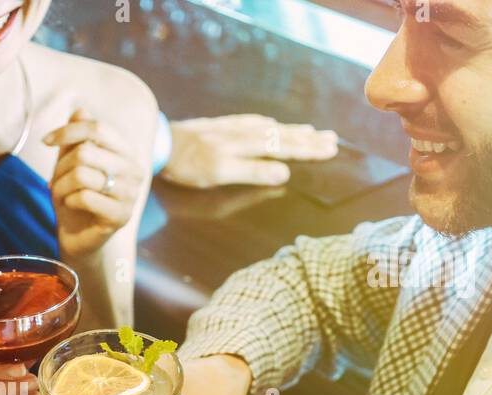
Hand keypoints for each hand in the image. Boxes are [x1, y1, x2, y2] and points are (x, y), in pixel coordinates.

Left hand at [45, 109, 143, 255]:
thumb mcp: (71, 163)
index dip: (68, 131)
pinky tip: (69, 204)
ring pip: (82, 174)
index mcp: (126, 152)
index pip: (97, 128)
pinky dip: (68, 200)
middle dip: (60, 166)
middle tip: (54, 181)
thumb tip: (79, 110)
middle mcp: (135, 170)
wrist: (79, 236)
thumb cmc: (75, 196)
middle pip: (86, 152)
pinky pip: (85, 197)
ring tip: (59, 193)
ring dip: (60, 185)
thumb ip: (76, 138)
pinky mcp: (121, 216)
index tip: (45, 141)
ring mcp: (131, 194)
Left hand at [162, 114, 337, 188]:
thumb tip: (284, 171)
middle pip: (282, 136)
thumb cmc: (187, 165)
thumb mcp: (220, 173)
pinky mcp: (221, 126)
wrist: (158, 143)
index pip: (285, 147)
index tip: (331, 150)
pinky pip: (254, 123)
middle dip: (308, 139)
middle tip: (333, 139)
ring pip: (271, 128)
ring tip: (313, 130)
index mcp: (246, 146)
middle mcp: (243, 133)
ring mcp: (232, 128)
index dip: (308, 149)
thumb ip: (252, 171)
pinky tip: (273, 124)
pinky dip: (270, 124)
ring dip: (293, 130)